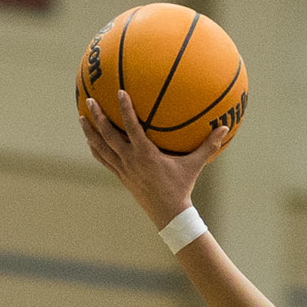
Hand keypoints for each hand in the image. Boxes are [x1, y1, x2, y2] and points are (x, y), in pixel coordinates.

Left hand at [81, 92, 228, 228]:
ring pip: (100, 148)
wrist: (168, 214)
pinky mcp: (120, 176)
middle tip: (90, 100)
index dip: (125, 108)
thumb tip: (225, 127)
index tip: (119, 92)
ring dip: (90, 132)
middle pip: (108, 135)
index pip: (131, 127)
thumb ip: (208, 145)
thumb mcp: (195, 165)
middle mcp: (130, 160)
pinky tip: (92, 140)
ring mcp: (122, 169)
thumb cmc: (182, 187)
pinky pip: (104, 159)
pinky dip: (96, 148)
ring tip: (82, 118)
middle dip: (97, 117)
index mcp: (145, 154)